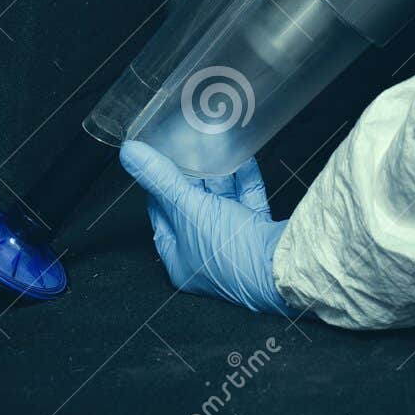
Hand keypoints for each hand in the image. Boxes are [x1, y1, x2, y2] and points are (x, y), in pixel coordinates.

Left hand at [119, 141, 297, 316]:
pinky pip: (248, 200)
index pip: (161, 217)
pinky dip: (244, 179)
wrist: (283, 267)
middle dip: (191, 177)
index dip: (158, 187)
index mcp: (181, 259)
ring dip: (219, 175)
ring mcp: (235, 244)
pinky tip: (242, 158)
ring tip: (215, 147)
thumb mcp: (188, 210)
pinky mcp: (260, 234)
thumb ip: (160, 179)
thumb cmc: (233, 253)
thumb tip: (131, 155)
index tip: (157, 161)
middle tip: (188, 148)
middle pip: (192, 207)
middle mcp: (207, 254)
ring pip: (222, 202)